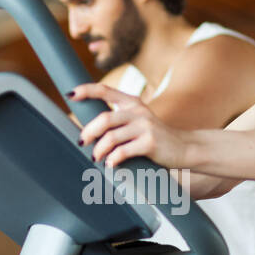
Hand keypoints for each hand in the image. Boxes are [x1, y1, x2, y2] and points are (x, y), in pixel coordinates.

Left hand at [70, 83, 191, 169]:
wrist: (184, 148)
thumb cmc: (155, 138)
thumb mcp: (139, 121)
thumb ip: (119, 120)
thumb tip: (89, 130)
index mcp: (132, 102)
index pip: (105, 90)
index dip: (85, 91)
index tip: (70, 95)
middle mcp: (138, 111)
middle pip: (104, 118)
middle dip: (89, 131)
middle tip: (82, 142)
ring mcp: (145, 126)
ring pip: (111, 136)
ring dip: (99, 149)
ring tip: (95, 157)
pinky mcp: (150, 143)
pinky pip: (123, 151)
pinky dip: (113, 159)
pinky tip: (110, 164)